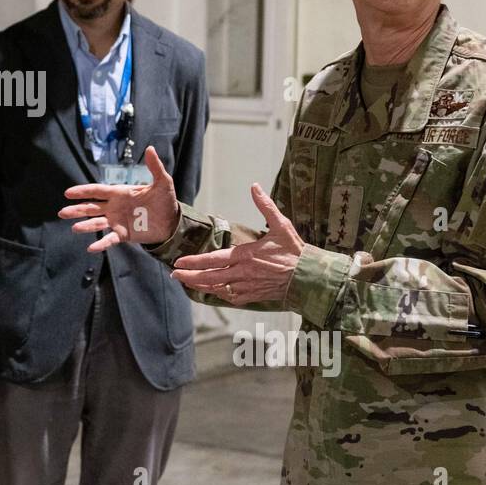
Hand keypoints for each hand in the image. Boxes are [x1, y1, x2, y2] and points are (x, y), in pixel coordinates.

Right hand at [58, 146, 178, 251]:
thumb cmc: (165, 201)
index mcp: (120, 193)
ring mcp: (117, 221)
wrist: (172, 222)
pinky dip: (101, 243)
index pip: (97, 191)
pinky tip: (91, 248)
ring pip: (97, 223)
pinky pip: (109, 239)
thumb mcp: (162, 183)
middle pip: (92, 208)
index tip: (68, 193)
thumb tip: (150, 148)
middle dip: (77, 210)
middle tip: (62, 213)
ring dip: (85, 225)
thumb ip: (154, 167)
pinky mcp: (123, 235)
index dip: (82, 192)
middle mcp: (115, 207)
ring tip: (74, 228)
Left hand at [170, 183, 303, 305]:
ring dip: (200, 286)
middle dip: (189, 276)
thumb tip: (255, 186)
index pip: (213, 260)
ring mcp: (247, 287)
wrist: (310, 277)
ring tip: (186, 282)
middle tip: (174, 274)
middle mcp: (243, 274)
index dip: (194, 262)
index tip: (179, 262)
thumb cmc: (295, 251)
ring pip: (217, 289)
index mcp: (246, 256)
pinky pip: (230, 297)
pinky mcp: (253, 296)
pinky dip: (217, 294)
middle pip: (209, 277)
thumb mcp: (281, 225)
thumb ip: (265, 206)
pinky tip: (210, 290)